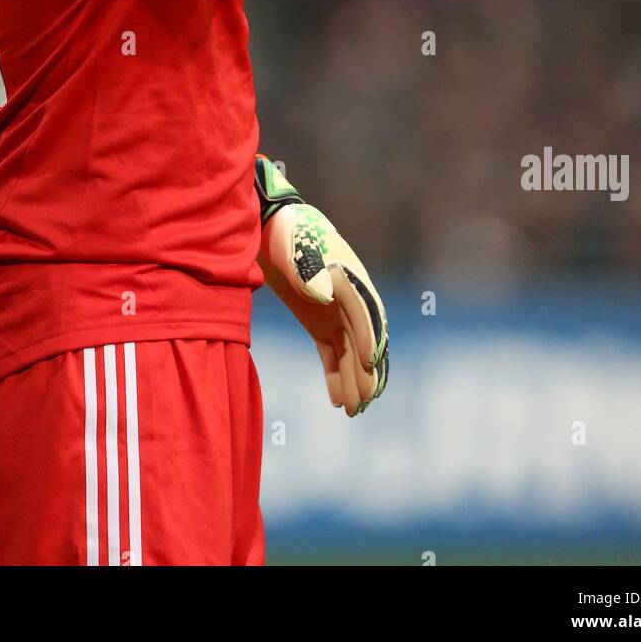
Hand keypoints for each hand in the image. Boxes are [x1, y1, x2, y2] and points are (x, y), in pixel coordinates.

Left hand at [257, 200, 388, 416]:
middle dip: (365, 371)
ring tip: (351, 411)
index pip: (364, 314)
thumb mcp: (298, 248)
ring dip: (352, 380)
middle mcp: (350, 300)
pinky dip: (335, 375)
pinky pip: (332, 354)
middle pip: (362, 340)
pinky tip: (336, 400)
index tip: (369, 364)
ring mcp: (336, 313)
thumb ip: (311, 271)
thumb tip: (325, 296)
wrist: (271, 230)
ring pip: (349, 353)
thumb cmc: (290, 235)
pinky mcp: (320, 323)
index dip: (368, 338)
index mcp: (351, 280)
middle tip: (364, 401)